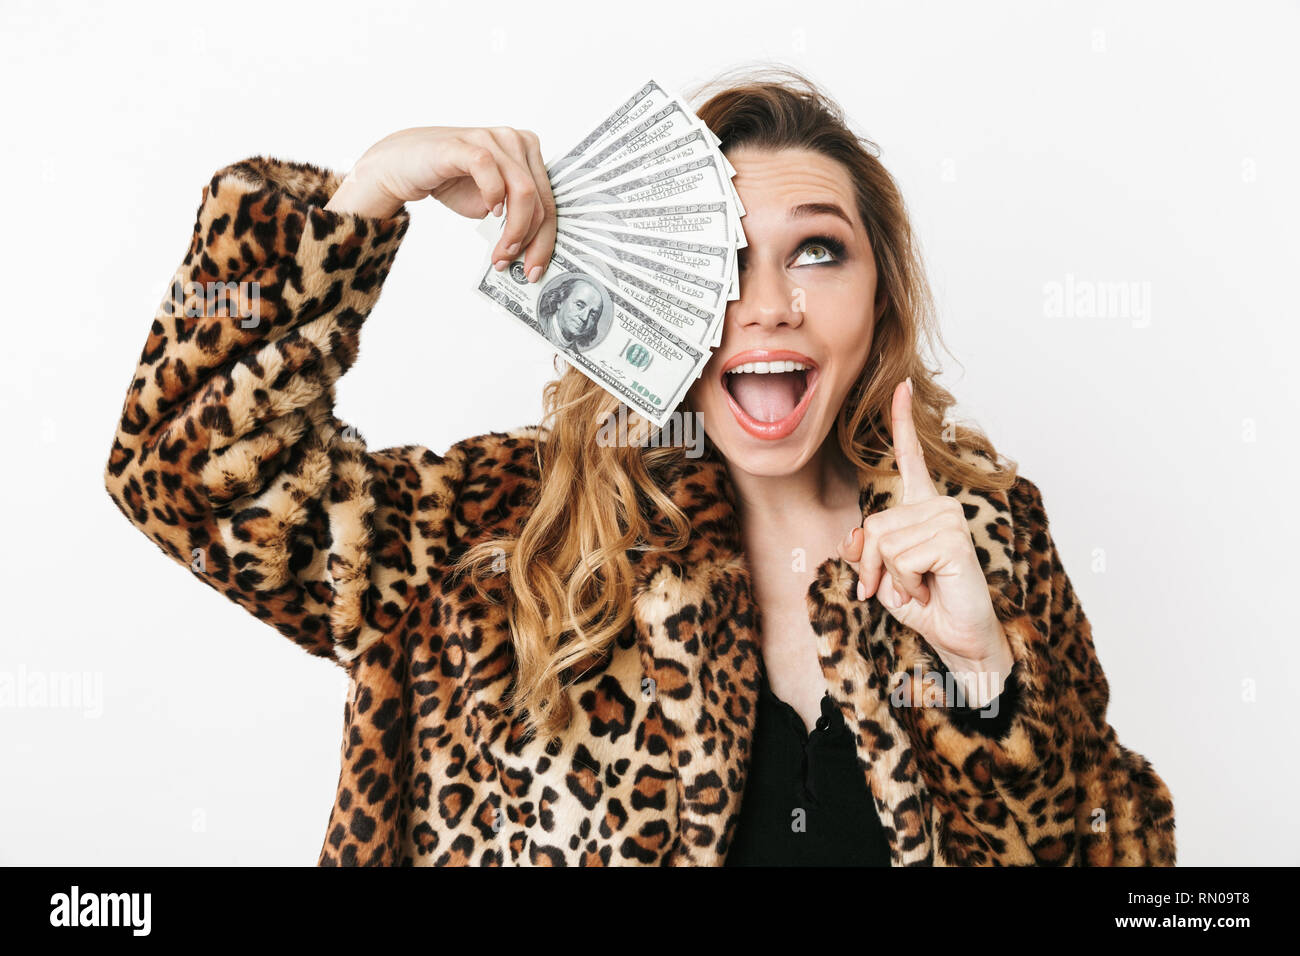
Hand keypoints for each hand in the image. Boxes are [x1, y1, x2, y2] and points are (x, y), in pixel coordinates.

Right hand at [324, 125, 556, 280]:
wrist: (404, 165)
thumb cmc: (451, 181)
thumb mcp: (492, 204)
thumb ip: (515, 218)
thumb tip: (533, 252)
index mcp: (528, 154)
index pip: (549, 201)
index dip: (546, 239)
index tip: (535, 268)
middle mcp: (516, 141)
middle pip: (540, 199)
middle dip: (531, 241)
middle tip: (514, 266)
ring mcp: (491, 139)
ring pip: (522, 190)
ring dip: (514, 229)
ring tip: (500, 253)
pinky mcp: (465, 144)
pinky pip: (489, 169)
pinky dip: (494, 196)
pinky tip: (490, 214)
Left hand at [837, 377, 1014, 703]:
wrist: (960, 640)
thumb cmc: (926, 606)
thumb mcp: (885, 576)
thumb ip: (867, 551)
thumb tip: (856, 541)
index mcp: (924, 508)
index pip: (911, 458)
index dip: (902, 423)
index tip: (900, 385)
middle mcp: (940, 506)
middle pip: (874, 526)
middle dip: (875, 567)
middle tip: (902, 589)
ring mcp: (950, 519)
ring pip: (884, 544)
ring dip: (893, 580)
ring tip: (922, 589)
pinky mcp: (954, 538)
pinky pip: (902, 559)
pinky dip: (907, 585)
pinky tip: (932, 591)